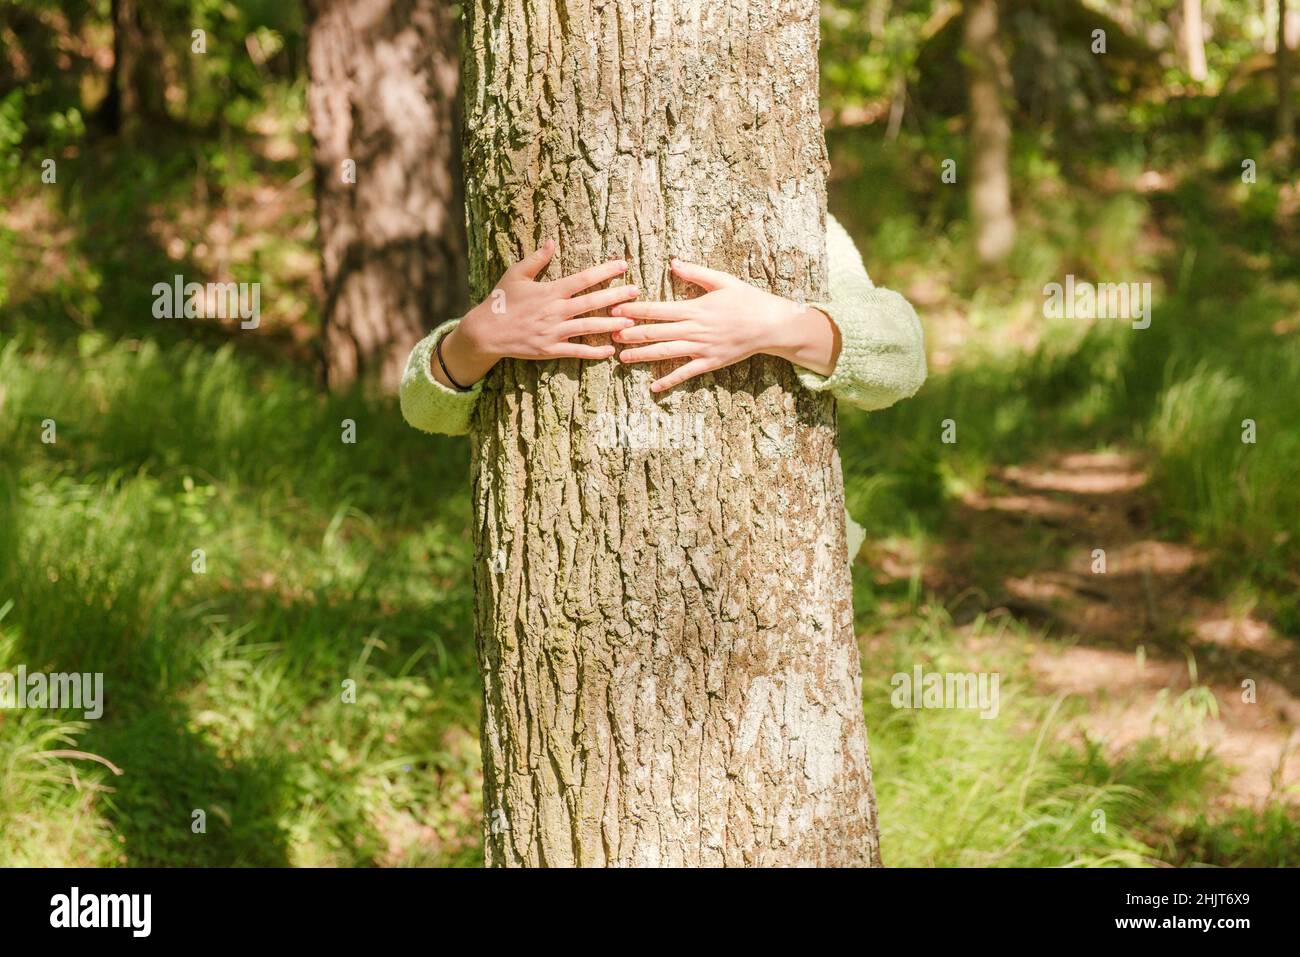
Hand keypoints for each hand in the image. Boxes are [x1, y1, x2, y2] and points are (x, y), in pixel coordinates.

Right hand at [435, 241, 638, 386]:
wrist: (486, 331)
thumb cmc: (501, 300)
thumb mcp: (516, 274)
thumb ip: (536, 259)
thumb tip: (552, 241)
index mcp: (550, 291)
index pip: (583, 279)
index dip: (605, 271)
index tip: (622, 264)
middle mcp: (555, 311)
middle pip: (592, 302)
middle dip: (616, 296)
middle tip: (635, 292)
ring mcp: (554, 332)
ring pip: (589, 327)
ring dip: (611, 324)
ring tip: (631, 321)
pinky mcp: (550, 350)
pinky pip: (577, 352)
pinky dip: (594, 352)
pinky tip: (610, 350)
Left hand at [611, 260, 838, 392]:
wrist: (770, 324)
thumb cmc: (746, 299)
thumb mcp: (722, 280)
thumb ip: (695, 273)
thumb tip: (673, 263)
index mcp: (694, 308)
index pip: (657, 309)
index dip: (634, 310)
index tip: (615, 310)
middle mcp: (694, 329)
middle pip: (656, 332)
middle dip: (631, 333)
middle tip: (610, 334)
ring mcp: (701, 348)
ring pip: (665, 353)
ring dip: (642, 355)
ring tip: (622, 357)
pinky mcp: (709, 363)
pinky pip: (685, 374)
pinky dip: (669, 381)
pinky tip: (653, 387)